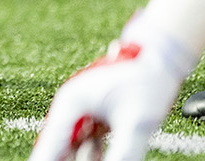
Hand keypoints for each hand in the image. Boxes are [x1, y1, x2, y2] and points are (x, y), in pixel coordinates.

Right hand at [32, 34, 189, 160]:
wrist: (160, 54)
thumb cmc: (147, 80)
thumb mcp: (138, 122)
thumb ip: (124, 152)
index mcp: (72, 102)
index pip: (51, 142)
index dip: (44, 159)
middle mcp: (72, 105)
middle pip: (59, 144)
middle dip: (66, 157)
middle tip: (71, 158)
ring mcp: (83, 108)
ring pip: (73, 144)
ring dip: (82, 156)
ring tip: (94, 152)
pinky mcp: (96, 113)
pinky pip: (87, 140)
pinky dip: (92, 153)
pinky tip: (97, 156)